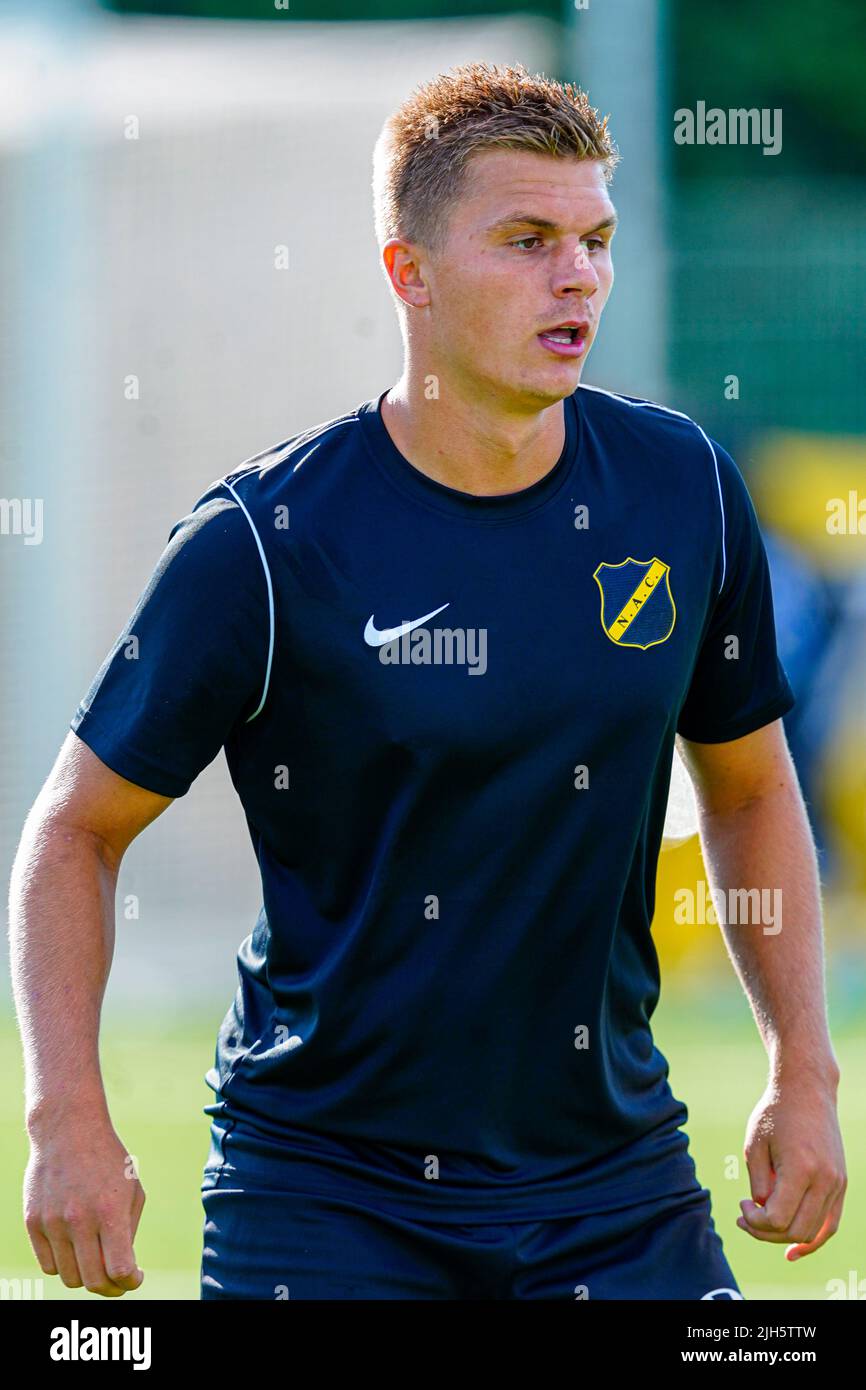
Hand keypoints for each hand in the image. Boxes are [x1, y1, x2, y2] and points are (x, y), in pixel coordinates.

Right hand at [24, 1112, 145, 1295]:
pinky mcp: (33, 1222)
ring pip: (69, 1277)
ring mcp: (52, 1223)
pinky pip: (48, 1265)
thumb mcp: (132, 1189)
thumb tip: (122, 1269)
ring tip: (96, 1260)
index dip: (130, 1283)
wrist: (68, 1130)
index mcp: (110, 1211)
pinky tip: (75, 1249)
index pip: (120, 1270)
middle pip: (93, 1281)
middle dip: (110, 1289)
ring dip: (86, 1276)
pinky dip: (64, 1265)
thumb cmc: (108, 1160)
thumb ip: (128, 1230)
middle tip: (117, 1281)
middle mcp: (79, 1220)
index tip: (135, 1278)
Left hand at [738, 1069, 845, 1259]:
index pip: (778, 1218)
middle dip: (766, 1232)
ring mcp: (838, 1183)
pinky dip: (813, 1239)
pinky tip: (793, 1250)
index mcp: (801, 1168)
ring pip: (813, 1231)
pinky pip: (830, 1224)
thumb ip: (759, 1184)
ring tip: (762, 1225)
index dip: (755, 1222)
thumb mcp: (755, 1145)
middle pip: (796, 1230)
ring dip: (785, 1236)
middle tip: (746, 1217)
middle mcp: (825, 1179)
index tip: (741, 1205)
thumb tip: (764, 1214)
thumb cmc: (775, 1114)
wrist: (807, 1090)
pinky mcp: (841, 1183)